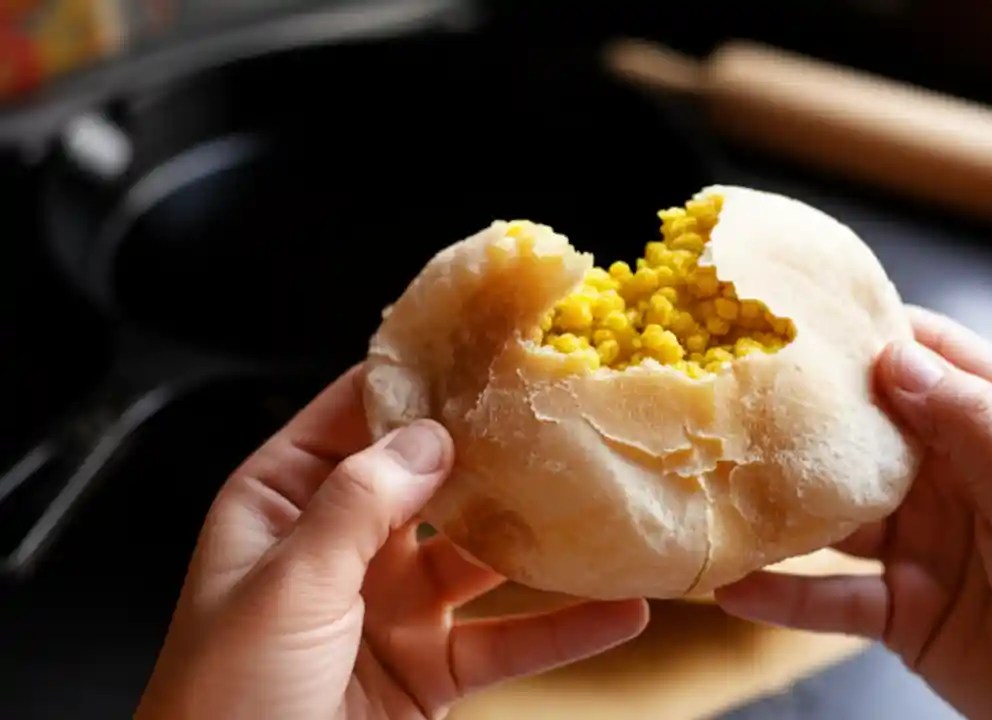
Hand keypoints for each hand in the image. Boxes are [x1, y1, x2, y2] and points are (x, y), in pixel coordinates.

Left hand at [136, 365, 648, 719]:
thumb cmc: (224, 700)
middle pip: (433, 478)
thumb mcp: (287, 587)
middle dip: (495, 449)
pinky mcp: (430, 669)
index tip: (482, 343)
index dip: (415, 378)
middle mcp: (343, 546)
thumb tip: (427, 434)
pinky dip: (565, 629)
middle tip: (562, 410)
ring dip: (542, 539)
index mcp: (283, 504)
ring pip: (482, 557)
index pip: (353, 416)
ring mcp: (391, 607)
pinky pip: (506, 641)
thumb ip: (357, 505)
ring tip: (606, 504)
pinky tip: (617, 610)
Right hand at [716, 307, 991, 719]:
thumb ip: (974, 427)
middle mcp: (967, 473)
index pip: (937, 359)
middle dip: (809, 418)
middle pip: (874, 430)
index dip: (873, 338)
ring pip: (841, 512)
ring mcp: (930, 540)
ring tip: (719, 488)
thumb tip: (895, 357)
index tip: (800, 323)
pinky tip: (738, 586)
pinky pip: (833, 594)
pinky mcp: (904, 607)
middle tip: (733, 397)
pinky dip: (786, 593)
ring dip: (785, 506)